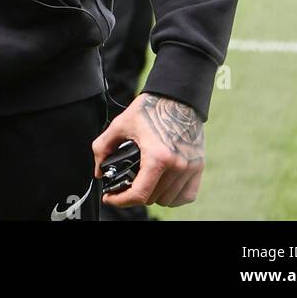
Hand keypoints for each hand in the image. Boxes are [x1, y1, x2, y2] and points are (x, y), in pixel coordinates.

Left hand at [92, 93, 204, 208]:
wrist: (177, 97)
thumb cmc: (151, 108)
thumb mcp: (120, 124)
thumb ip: (103, 147)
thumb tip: (99, 170)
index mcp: (158, 157)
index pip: (139, 194)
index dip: (120, 200)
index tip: (110, 197)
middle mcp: (177, 165)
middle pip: (152, 198)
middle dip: (133, 194)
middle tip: (124, 185)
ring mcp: (189, 167)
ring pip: (168, 200)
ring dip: (153, 196)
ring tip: (142, 184)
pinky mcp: (198, 166)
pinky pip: (187, 196)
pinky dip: (174, 197)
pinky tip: (162, 187)